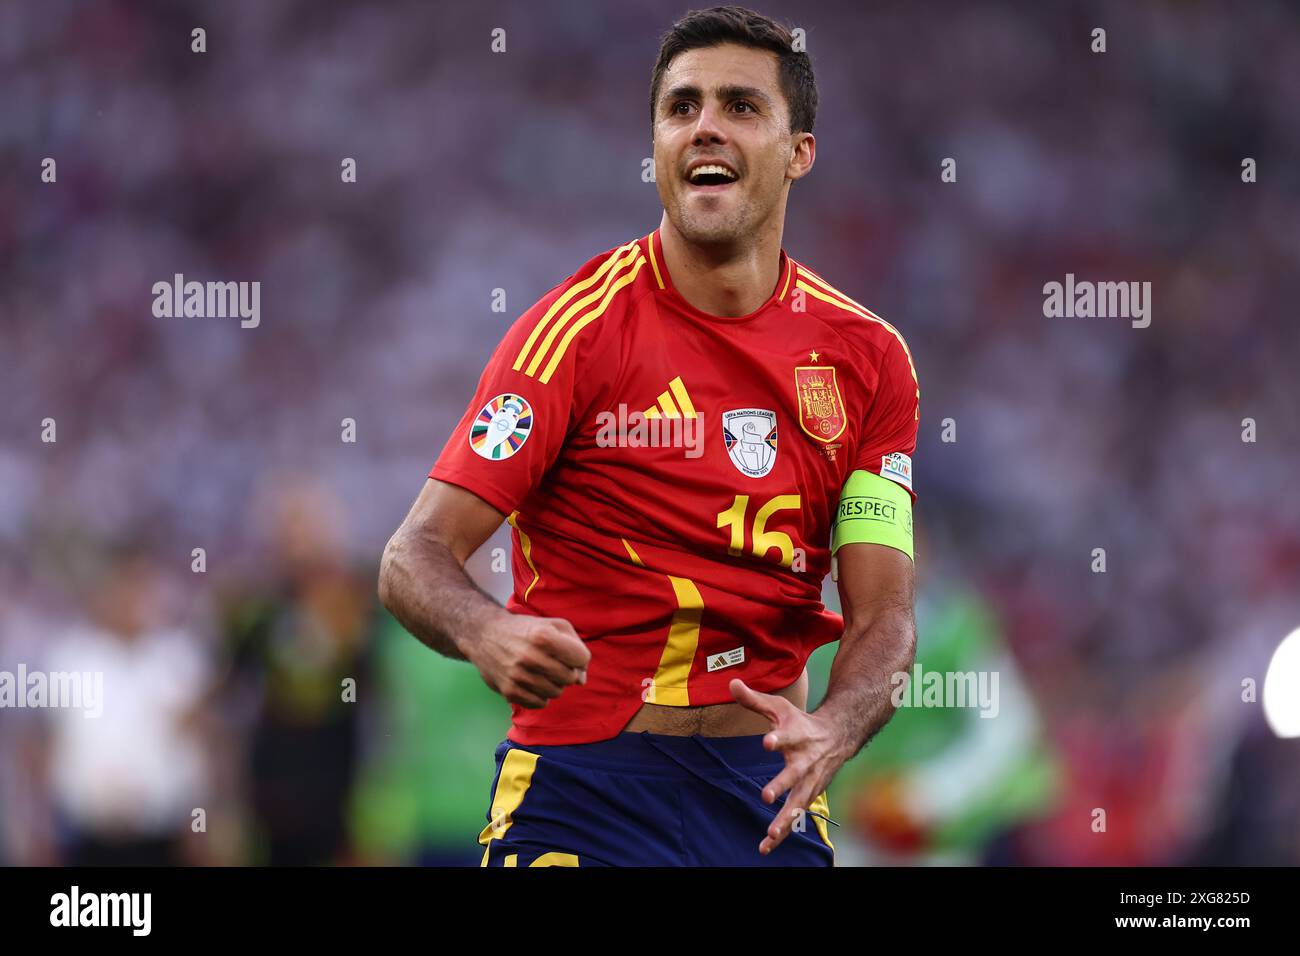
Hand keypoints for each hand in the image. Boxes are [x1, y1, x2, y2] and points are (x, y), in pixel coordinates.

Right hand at [468, 612, 589, 708]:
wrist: (484, 634)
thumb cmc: (525, 629)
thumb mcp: (553, 625)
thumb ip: (575, 646)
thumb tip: (582, 680)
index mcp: (543, 636)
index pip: (581, 658)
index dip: (579, 657)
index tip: (569, 654)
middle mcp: (530, 656)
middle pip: (570, 678)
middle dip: (568, 672)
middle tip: (555, 664)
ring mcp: (518, 675)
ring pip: (556, 692)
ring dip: (554, 684)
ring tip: (543, 672)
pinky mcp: (509, 691)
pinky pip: (540, 703)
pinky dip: (541, 695)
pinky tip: (533, 682)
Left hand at [730, 677, 850, 854]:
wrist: (838, 736)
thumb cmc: (801, 722)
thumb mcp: (779, 707)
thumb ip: (754, 699)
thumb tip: (730, 682)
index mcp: (797, 736)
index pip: (788, 736)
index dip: (778, 738)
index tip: (767, 742)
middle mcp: (805, 760)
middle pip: (794, 775)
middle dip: (781, 786)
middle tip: (766, 796)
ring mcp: (809, 781)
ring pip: (798, 803)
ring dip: (784, 820)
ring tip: (769, 835)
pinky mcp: (809, 796)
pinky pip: (795, 817)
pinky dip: (783, 833)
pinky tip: (766, 846)